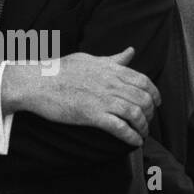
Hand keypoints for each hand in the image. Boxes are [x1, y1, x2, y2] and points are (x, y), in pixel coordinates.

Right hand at [2, 46, 160, 146]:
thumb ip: (112, 59)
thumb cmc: (59, 70)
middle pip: (143, 99)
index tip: (156, 103)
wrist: (37, 82)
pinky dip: (131, 136)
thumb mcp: (89, 59)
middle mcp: (110, 83)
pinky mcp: (93, 115)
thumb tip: (130, 52)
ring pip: (135, 114)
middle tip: (148, 121)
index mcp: (110, 69)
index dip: (154, 94)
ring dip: (143, 126)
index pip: (143, 81)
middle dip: (150, 113)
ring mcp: (102, 99)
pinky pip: (120, 127)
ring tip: (142, 133)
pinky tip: (134, 141)